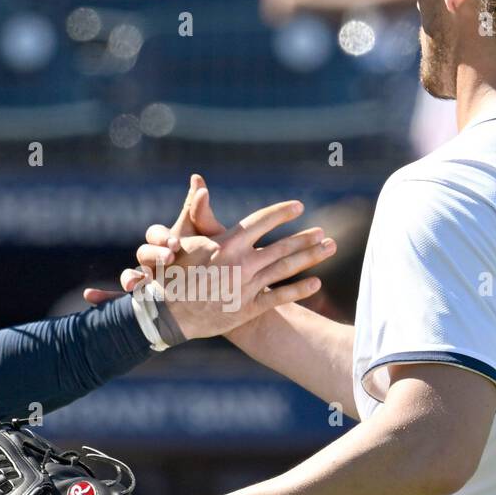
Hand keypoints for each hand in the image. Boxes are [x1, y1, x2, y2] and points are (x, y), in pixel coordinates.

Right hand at [84, 173, 217, 305]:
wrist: (226, 294)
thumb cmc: (221, 261)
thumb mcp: (213, 239)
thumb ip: (202, 215)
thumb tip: (198, 183)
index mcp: (168, 242)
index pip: (157, 235)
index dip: (162, 238)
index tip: (175, 244)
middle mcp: (155, 260)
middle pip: (144, 253)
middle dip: (153, 257)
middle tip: (169, 261)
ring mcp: (149, 280)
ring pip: (131, 275)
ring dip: (130, 277)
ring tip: (134, 284)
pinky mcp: (146, 301)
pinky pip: (120, 300)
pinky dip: (103, 297)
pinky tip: (89, 296)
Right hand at [84, 175, 332, 340]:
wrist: (166, 314)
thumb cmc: (171, 272)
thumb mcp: (182, 238)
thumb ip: (196, 209)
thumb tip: (199, 180)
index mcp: (227, 243)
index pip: (261, 221)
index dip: (281, 212)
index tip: (298, 206)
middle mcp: (242, 263)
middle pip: (282, 246)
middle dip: (305, 238)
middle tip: (323, 232)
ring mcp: (247, 287)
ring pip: (286, 269)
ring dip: (310, 258)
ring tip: (329, 248)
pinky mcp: (247, 309)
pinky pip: (279, 298)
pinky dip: (299, 290)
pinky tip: (317, 283)